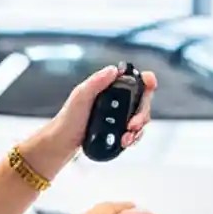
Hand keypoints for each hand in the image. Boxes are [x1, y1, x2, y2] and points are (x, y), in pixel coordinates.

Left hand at [22, 65, 157, 178]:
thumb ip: (96, 82)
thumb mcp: (80, 96)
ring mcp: (118, 115)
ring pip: (141, 119)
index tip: (150, 85)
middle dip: (142, 113)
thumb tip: (114, 70)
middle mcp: (117, 99)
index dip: (147, 81)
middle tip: (132, 124)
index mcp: (109, 87)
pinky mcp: (118, 129)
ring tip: (127, 138)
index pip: (135, 80)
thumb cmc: (68, 118)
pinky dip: (134, 137)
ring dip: (139, 129)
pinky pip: (134, 132)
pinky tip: (126, 142)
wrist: (62, 142)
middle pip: (143, 102)